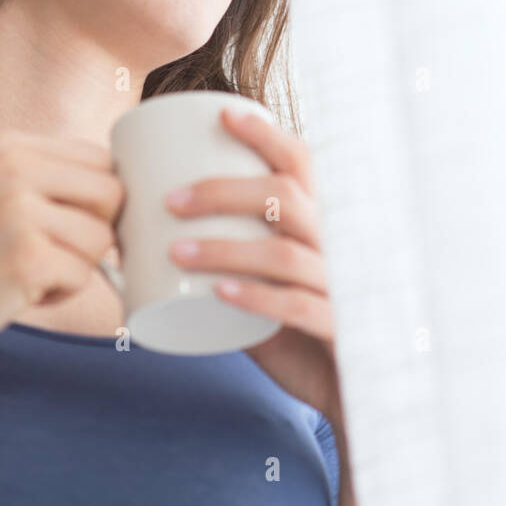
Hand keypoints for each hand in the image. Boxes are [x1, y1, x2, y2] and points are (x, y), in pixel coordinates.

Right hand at [0, 130, 123, 384]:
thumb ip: (43, 176)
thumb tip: (125, 183)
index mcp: (5, 144)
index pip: (99, 158)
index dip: (97, 200)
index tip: (70, 226)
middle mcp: (12, 166)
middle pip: (112, 193)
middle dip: (93, 233)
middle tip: (51, 256)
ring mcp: (18, 210)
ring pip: (102, 238)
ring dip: (75, 267)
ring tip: (26, 275)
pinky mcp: (26, 258)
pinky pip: (85, 275)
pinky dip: (62, 294)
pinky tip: (19, 294)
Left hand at [165, 106, 341, 423]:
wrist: (357, 390)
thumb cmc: (303, 331)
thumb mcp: (270, 286)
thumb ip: (229, 265)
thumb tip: (148, 245)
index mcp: (324, 220)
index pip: (303, 162)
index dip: (266, 134)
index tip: (222, 115)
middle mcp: (338, 245)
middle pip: (286, 196)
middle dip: (224, 191)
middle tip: (170, 201)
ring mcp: (340, 288)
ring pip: (283, 252)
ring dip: (224, 248)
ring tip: (177, 253)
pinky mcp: (336, 332)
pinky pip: (296, 308)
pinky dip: (256, 298)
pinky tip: (220, 294)